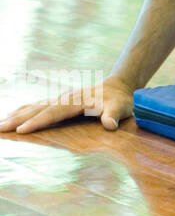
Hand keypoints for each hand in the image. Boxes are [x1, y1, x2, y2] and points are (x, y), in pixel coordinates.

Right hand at [0, 73, 134, 132]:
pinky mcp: (59, 101)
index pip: (55, 113)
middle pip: (39, 109)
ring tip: (0, 123)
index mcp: (78, 102)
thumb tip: (109, 124)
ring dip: (16, 114)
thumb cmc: (120, 100)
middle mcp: (65, 99)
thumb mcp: (122, 107)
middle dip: (19, 119)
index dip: (38, 121)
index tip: (22, 130)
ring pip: (35, 106)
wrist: (118, 86)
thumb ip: (115, 114)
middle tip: (0, 127)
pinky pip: (38, 105)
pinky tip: (11, 114)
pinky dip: (24, 109)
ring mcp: (61, 99)